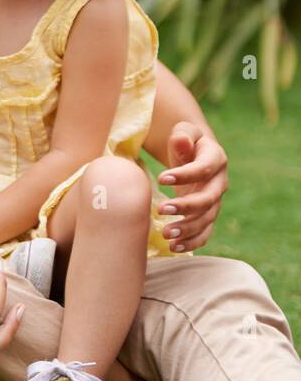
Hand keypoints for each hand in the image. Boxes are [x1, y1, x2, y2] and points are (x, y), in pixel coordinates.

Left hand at [157, 121, 226, 252]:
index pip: (203, 169)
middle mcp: (219, 183)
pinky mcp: (207, 214)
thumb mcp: (184, 132)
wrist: (195, 153)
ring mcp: (215, 201)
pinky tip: (175, 247)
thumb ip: (182, 136)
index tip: (160, 178)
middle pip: (208, 199)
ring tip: (166, 234)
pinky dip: (192, 242)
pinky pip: (205, 232)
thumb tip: (180, 141)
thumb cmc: (185, 142)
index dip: (184, 174)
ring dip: (188, 229)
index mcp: (216, 159)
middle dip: (186, 207)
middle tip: (161, 210)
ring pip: (206, 219)